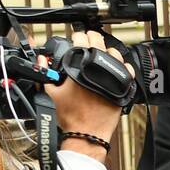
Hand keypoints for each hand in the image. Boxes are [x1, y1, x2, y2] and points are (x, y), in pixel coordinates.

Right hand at [46, 30, 134, 159]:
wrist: (87, 134)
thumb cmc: (70, 117)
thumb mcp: (51, 92)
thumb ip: (46, 72)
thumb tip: (41, 60)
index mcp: (80, 68)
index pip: (81, 39)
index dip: (78, 35)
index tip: (77, 38)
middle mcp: (99, 70)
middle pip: (99, 42)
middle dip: (92, 38)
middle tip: (88, 41)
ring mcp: (113, 78)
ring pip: (115, 54)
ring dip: (107, 51)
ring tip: (101, 54)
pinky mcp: (123, 88)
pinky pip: (127, 70)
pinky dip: (122, 66)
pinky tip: (115, 67)